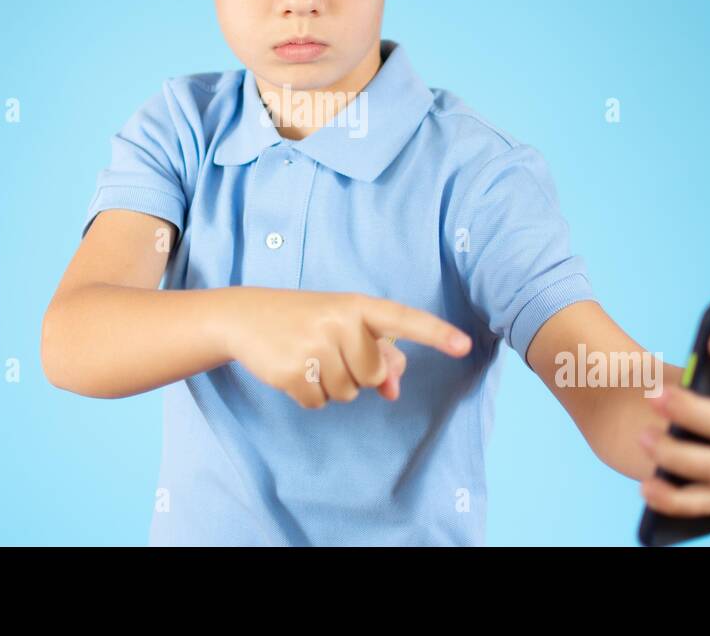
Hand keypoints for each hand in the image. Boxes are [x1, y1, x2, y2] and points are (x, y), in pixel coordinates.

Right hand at [223, 289, 471, 407]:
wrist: (245, 315)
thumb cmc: (305, 320)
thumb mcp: (343, 325)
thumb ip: (378, 355)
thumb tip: (394, 390)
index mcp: (357, 306)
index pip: (403, 320)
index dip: (435, 334)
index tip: (464, 345)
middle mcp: (339, 321)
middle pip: (373, 375)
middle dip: (356, 373)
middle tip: (327, 350)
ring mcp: (314, 346)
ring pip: (348, 393)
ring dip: (331, 385)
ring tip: (307, 357)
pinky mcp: (292, 371)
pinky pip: (319, 403)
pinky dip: (308, 395)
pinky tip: (292, 370)